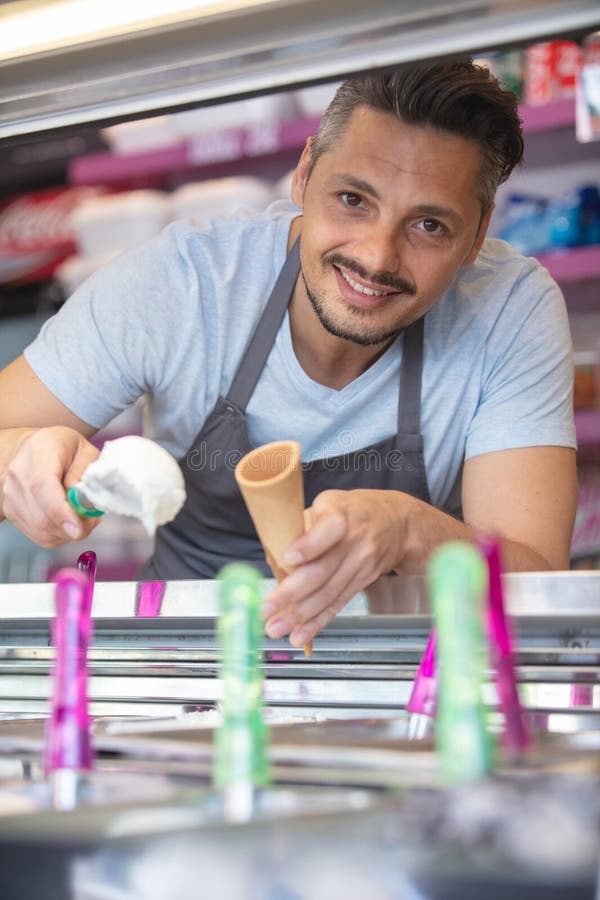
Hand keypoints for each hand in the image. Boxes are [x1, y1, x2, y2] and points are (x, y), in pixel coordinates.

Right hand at [2, 426, 100, 546]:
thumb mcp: (86, 450)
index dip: (60, 512)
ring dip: (68, 532)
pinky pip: (39, 535)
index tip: (78, 529)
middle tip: (93, 519)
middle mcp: (19, 476)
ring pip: (41, 530)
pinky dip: (59, 535)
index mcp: (39, 453)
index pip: (42, 487)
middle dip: (73, 526)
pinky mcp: (12, 512)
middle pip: (41, 516)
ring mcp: (12, 496)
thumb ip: (85, 472)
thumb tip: (79, 499)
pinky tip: (68, 521)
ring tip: (82, 517)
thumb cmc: (65, 448)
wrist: (38, 448)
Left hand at [263, 489, 406, 646]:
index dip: (309, 545)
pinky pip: (337, 604)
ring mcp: (360, 565)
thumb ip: (299, 527)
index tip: (288, 558)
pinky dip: (316, 623)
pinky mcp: (362, 582)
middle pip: (323, 570)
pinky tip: (300, 635)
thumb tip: (272, 556)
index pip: (329, 529)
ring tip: (276, 628)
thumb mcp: (327, 504)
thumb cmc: (352, 511)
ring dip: (299, 615)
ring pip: (328, 593)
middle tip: (267, 608)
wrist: (397, 523)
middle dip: (292, 593)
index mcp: (342, 514)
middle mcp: (354, 541)